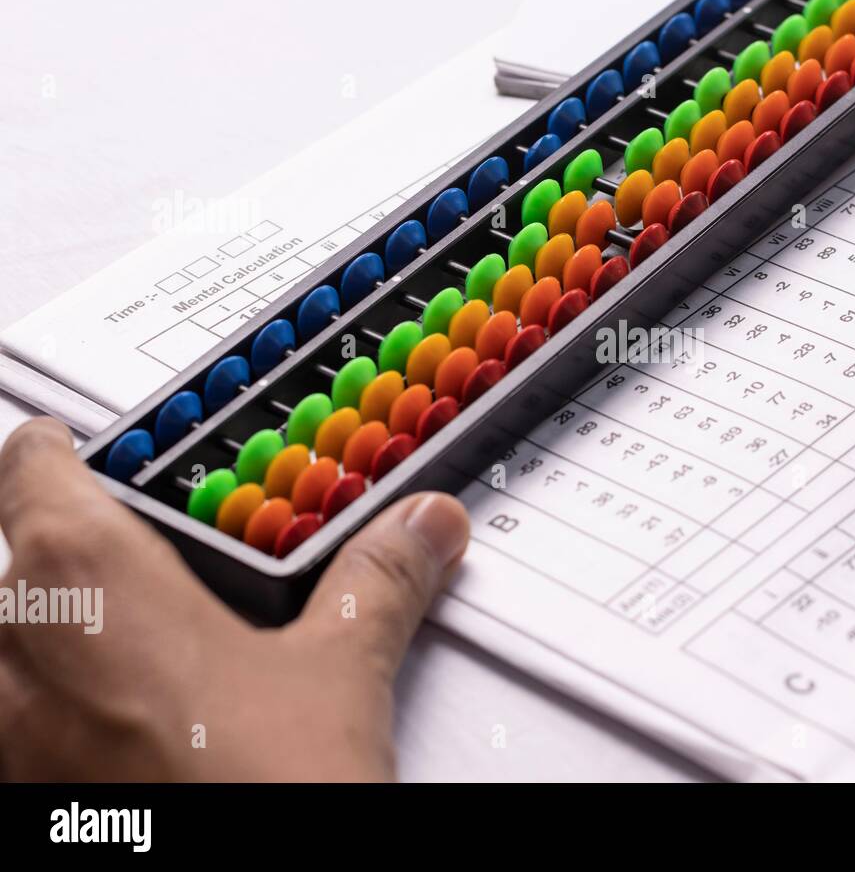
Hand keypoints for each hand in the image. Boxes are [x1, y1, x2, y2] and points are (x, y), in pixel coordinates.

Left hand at [0, 417, 469, 780]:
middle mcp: (12, 654)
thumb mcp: (339, 675)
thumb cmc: (260, 798)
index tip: (89, 451)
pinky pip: (10, 729)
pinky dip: (48, 715)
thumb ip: (376, 580)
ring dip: (58, 641)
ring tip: (143, 655)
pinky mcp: (12, 797)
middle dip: (78, 554)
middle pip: (16, 557)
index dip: (63, 450)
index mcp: (82, 581)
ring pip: (6, 649)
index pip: (32, 465)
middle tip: (151, 567)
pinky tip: (125, 737)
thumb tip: (419, 530)